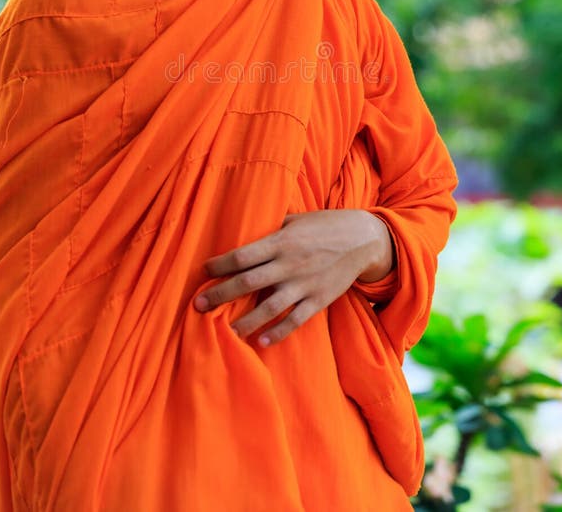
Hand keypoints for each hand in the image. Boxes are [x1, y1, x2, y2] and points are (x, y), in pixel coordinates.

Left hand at [193, 209, 393, 346]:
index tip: (205, 272)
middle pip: (248, 282)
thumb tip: (243, 230)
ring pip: (269, 307)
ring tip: (227, 330)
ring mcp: (305, 284)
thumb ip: (271, 229)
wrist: (362, 239)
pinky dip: (278, 332)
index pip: (243, 255)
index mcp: (282, 241)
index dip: (220, 265)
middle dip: (221, 294)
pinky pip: (296, 319)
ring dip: (246, 321)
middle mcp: (290, 263)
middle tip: (199, 305)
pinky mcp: (319, 299)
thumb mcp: (295, 220)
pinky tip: (262, 341)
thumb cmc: (324, 225)